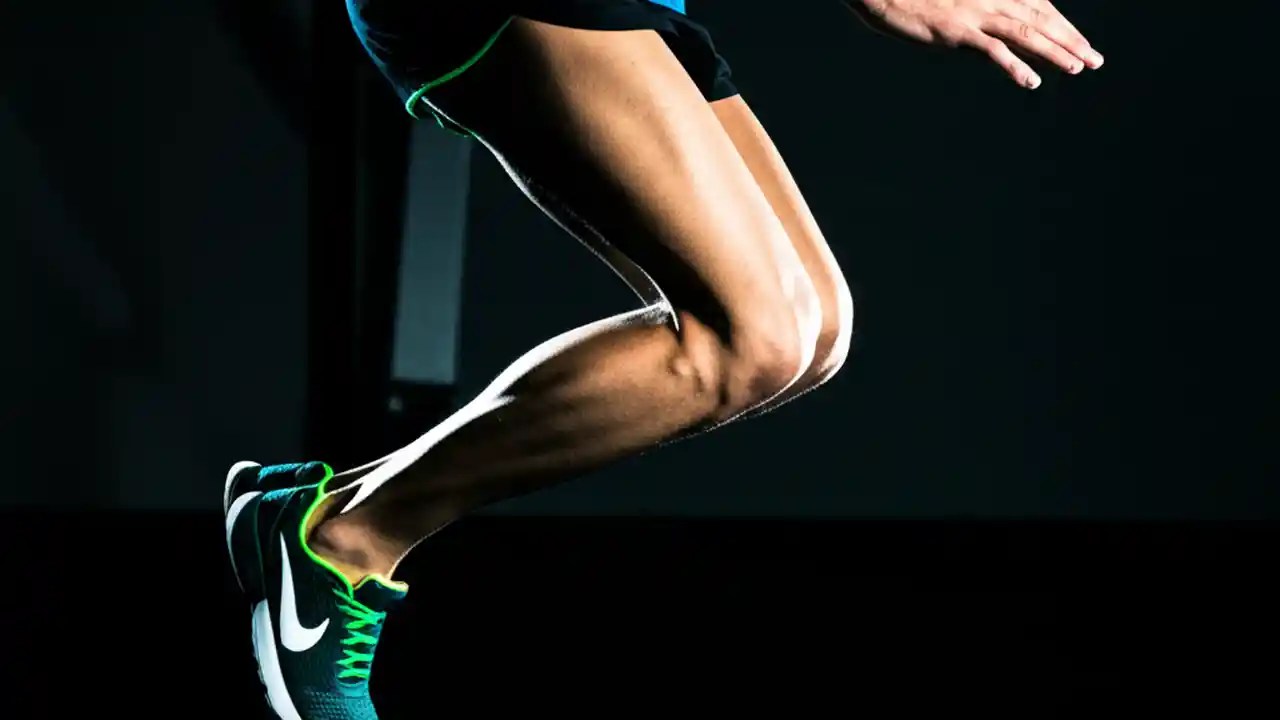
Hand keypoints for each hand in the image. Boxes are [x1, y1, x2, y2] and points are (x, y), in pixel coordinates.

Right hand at [851, 0, 1103, 88]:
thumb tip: (1000, 36)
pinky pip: (993, 51)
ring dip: (1054, 51)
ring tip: (1077, 67)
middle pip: (1041, 20)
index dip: (1065, 27)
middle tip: (1095, 60)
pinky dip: (1015, 66)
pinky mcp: (958, 31)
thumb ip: (981, 14)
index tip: (1083, 46)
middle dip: (1070, 40)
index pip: (1040, 8)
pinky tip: (1032, 81)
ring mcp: (976, 14)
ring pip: (1026, 33)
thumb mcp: (956, 3)